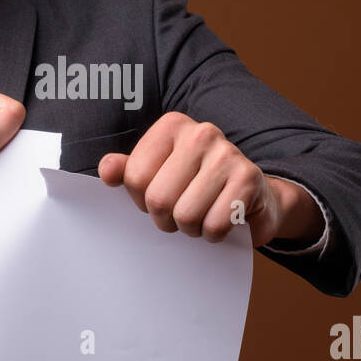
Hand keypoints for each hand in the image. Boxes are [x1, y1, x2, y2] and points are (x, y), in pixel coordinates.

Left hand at [95, 112, 280, 244]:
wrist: (253, 196)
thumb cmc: (196, 185)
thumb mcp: (159, 173)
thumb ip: (129, 170)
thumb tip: (107, 170)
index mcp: (172, 126)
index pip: (134, 177)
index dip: (142, 200)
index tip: (160, 196)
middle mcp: (201, 133)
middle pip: (158, 199)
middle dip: (166, 219)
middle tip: (181, 213)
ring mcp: (228, 154)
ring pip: (185, 215)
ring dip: (191, 229)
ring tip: (202, 215)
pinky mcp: (249, 179)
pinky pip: (214, 226)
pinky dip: (214, 234)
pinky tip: (223, 219)